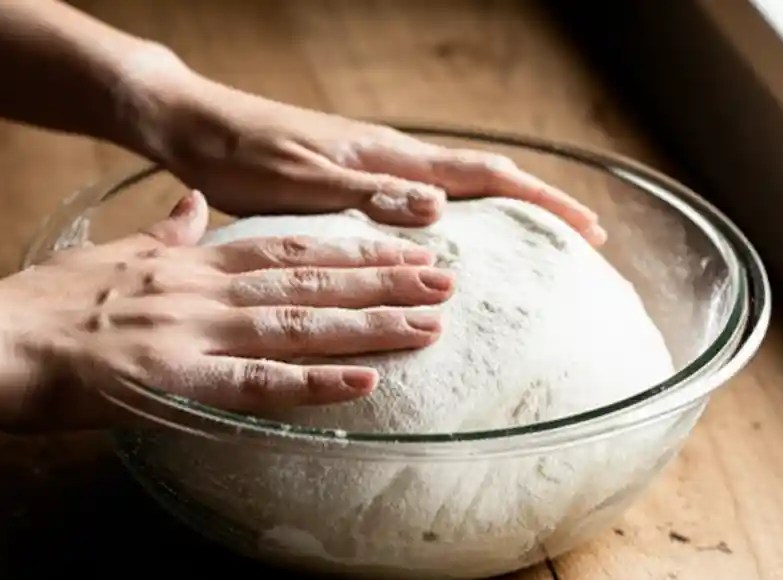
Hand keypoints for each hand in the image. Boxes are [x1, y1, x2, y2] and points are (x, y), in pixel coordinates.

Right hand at [0, 190, 454, 430]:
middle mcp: (203, 289)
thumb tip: (196, 204)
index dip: (350, 247)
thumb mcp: (111, 252)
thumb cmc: (45, 302)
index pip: (287, 247)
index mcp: (190, 261)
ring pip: (298, 324)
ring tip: (430, 323)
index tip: (402, 245)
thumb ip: (164, 231)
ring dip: (368, 324)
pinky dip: (311, 382)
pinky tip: (361, 382)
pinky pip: (255, 382)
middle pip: (309, 279)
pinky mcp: (175, 382)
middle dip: (382, 279)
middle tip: (447, 280)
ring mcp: (192, 333)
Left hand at [148, 75, 605, 241]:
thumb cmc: (240, 156)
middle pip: (483, 178)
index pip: (483, 175)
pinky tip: (453, 241)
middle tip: (581, 243)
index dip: (539, 201)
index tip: (587, 229)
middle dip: (537, 207)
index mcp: (387, 157)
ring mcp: (373, 166)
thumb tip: (443, 207)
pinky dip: (457, 217)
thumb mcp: (301, 183)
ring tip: (536, 248)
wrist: (195, 128)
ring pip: (455, 188)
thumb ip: (368, 196)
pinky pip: (421, 199)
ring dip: (502, 213)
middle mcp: (390, 157)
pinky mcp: (351, 179)